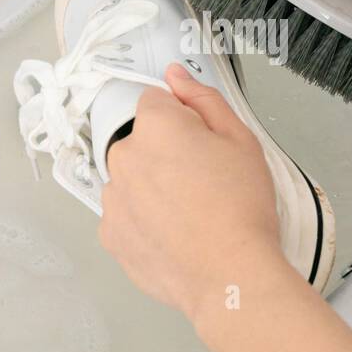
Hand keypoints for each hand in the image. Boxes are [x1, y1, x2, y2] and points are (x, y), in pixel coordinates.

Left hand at [98, 63, 286, 321]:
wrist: (229, 276)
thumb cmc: (241, 208)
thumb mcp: (240, 139)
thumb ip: (203, 99)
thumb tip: (175, 75)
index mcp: (155, 126)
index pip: (158, 103)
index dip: (186, 122)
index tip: (205, 146)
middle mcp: (124, 157)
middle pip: (143, 142)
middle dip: (167, 155)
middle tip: (205, 183)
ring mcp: (113, 198)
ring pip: (133, 180)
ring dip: (153, 189)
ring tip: (192, 215)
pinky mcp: (111, 234)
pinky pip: (126, 215)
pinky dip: (144, 222)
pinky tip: (175, 236)